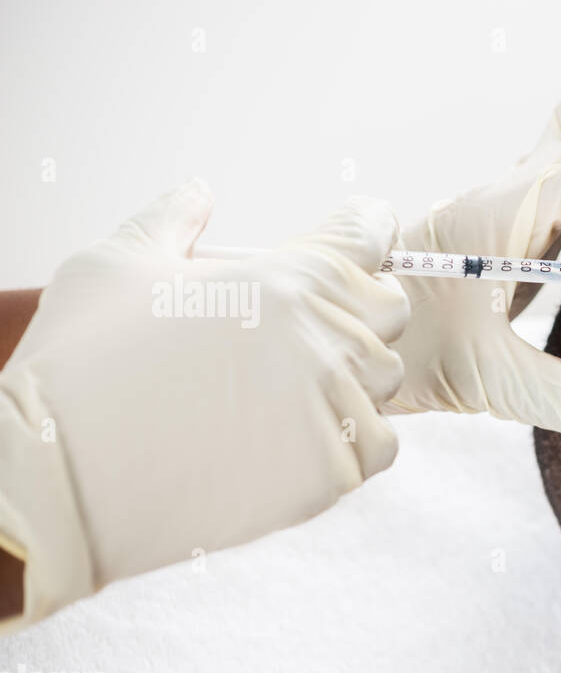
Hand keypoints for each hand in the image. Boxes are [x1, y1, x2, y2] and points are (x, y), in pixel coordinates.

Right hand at [0, 179, 408, 627]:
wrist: (60, 481)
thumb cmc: (80, 369)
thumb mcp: (114, 265)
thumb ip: (173, 220)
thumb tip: (199, 192)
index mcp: (285, 278)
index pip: (370, 236)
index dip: (365, 234)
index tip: (359, 242)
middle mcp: (324, 339)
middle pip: (389, 311)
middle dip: (357, 313)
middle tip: (299, 333)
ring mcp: (333, 409)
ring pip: (385, 383)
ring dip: (350, 381)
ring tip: (281, 394)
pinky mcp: (331, 473)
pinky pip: (376, 447)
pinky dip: (348, 442)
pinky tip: (293, 440)